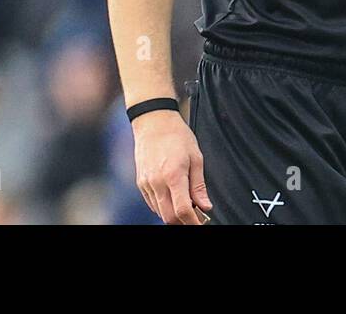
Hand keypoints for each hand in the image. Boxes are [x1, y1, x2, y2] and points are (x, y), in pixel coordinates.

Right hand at [133, 109, 212, 223]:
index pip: (182, 210)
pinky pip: (152, 204)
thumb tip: (205, 206)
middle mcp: (157, 182)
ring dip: (173, 215)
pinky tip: (173, 198)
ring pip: (159, 212)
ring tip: (186, 205)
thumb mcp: (196, 157)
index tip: (201, 223)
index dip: (193, 222)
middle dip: (183, 222)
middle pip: (169, 217)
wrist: (153, 122)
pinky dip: (163, 207)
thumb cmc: (177, 135)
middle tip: (196, 217)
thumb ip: (199, 185)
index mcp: (173, 175)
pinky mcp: (140, 183)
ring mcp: (146, 184)